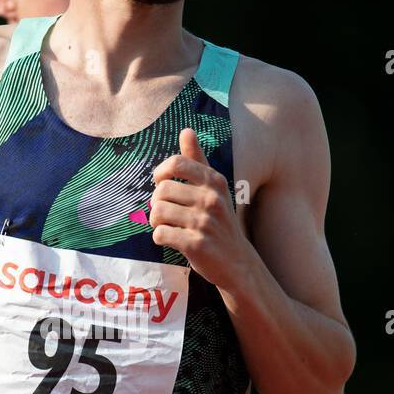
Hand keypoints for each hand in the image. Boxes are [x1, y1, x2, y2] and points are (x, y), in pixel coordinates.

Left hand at [150, 128, 243, 286]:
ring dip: (156, 222)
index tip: (161, 183)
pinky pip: (161, 234)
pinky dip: (160, 238)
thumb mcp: (214, 188)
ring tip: (167, 226)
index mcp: (214, 182)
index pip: (176, 164)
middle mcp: (211, 199)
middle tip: (165, 212)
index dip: (161, 173)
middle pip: (162, 190)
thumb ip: (197, 160)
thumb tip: (186, 130)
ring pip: (158, 212)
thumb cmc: (220, 222)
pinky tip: (170, 239)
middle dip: (156, 203)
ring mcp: (204, 222)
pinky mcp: (196, 244)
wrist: (237, 263)